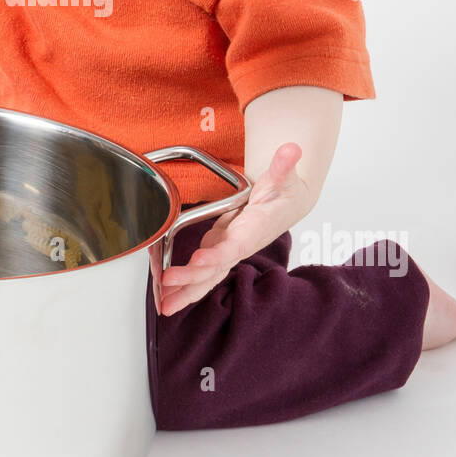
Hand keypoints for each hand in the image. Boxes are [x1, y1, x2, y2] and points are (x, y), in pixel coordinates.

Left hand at [158, 143, 307, 315]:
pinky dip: (185, 286)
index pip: (234, 246)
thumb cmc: (284, 193)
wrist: (287, 204)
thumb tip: (292, 150)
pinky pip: (201, 272)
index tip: (199, 259)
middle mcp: (239, 245)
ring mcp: (227, 249)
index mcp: (253, 230)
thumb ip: (285, 166)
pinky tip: (167, 296)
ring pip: (206, 277)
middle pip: (215, 268)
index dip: (217, 255)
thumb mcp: (285, 177)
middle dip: (191, 279)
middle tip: (167, 286)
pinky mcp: (218, 249)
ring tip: (164, 306)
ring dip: (185, 292)